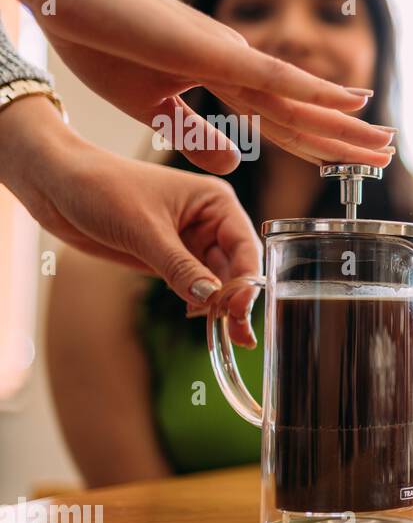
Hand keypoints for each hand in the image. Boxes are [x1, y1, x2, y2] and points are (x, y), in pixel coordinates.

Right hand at [2, 0, 394, 174]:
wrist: (67, 0)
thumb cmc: (102, 45)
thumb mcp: (153, 109)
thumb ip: (196, 134)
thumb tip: (235, 162)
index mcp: (224, 80)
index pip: (282, 123)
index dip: (318, 144)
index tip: (352, 161)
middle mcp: (239, 67)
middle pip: (302, 114)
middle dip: (345, 138)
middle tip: (389, 153)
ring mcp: (232, 57)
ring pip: (301, 100)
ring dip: (346, 124)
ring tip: (387, 141)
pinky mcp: (218, 51)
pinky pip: (277, 76)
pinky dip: (317, 91)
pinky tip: (354, 100)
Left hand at [2, 97, 259, 345]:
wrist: (56, 185)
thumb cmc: (101, 188)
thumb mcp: (143, 230)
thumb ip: (180, 267)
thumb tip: (211, 299)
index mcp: (215, 202)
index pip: (245, 246)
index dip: (246, 280)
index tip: (239, 310)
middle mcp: (209, 221)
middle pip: (236, 267)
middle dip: (237, 300)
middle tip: (239, 336)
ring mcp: (190, 240)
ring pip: (217, 280)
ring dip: (221, 306)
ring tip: (226, 337)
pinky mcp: (169, 256)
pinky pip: (194, 284)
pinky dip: (199, 303)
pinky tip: (203, 321)